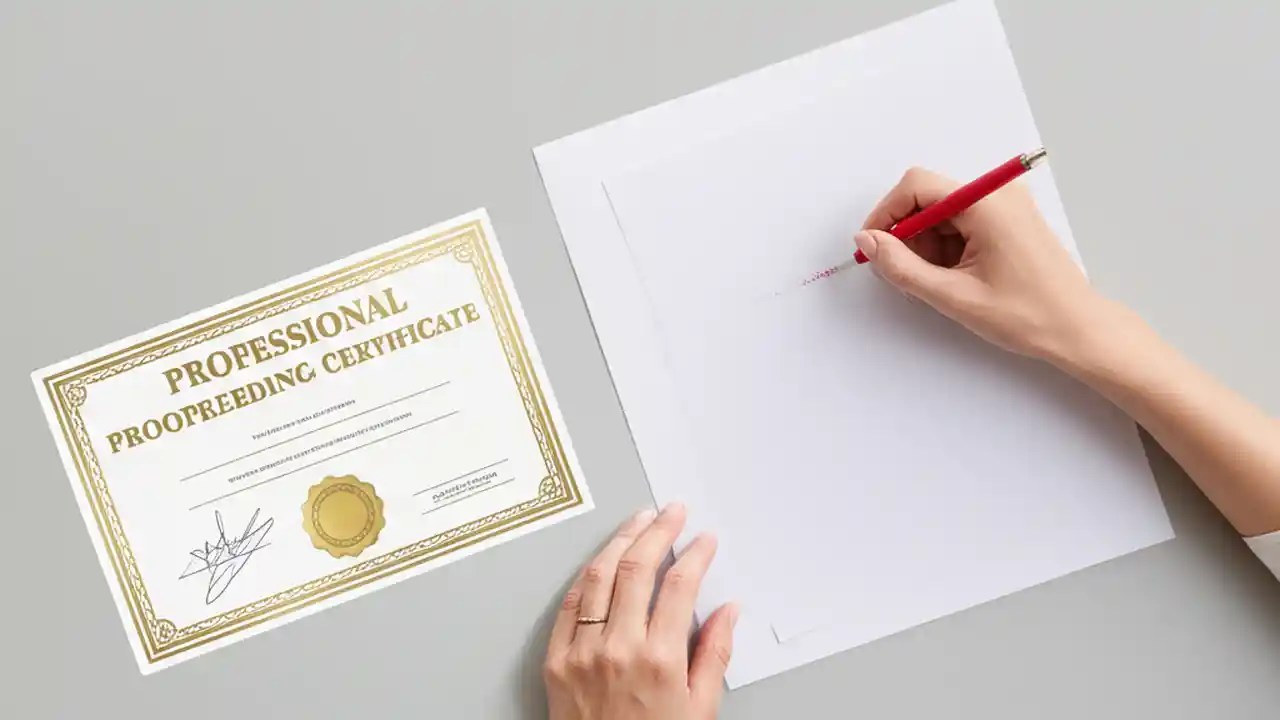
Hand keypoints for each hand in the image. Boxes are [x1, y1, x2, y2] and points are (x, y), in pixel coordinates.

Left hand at [544, 503, 737, 719]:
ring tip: (638, 521)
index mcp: (659, 658)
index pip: (680, 584)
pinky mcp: (557, 661)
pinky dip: (587, 576)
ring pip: (599, 576)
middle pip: (637, 567)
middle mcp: (617, 647)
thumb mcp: (699, 710)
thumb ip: (714, 655)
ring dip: (621, 540)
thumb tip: (728, 612)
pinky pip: (569, 604)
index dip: (695, 554)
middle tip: (672, 512)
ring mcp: (582, 651)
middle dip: (659, 531)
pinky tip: (600, 561)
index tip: (704, 541)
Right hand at [854, 167, 1114, 362]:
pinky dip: (948, 247)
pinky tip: (956, 277)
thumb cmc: (1026, 315)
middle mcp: (998, 194)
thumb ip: (902, 266)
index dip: (887, 213)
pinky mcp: (1010, 220)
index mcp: (986, 203)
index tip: (872, 246)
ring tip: (941, 282)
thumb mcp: (952, 295)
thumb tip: (868, 242)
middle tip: (909, 275)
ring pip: (943, 213)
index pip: (917, 185)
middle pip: (929, 198)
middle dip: (909, 234)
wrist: (1078, 329)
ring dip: (928, 245)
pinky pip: (963, 222)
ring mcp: (1007, 205)